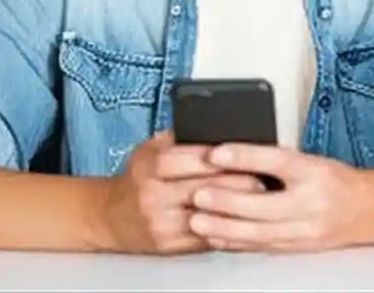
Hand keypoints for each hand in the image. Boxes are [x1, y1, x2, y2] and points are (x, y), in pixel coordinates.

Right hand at [97, 132, 264, 254]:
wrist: (111, 216)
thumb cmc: (137, 179)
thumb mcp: (149, 150)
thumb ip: (179, 138)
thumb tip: (217, 127)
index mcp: (149, 166)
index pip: (188, 158)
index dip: (218, 157)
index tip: (243, 154)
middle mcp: (153, 195)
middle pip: (204, 188)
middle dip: (238, 182)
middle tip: (262, 177)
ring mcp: (161, 223)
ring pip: (208, 215)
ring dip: (236, 208)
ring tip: (258, 199)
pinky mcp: (169, 246)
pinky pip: (204, 237)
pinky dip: (226, 227)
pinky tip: (241, 219)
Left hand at [186, 144, 372, 252]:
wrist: (366, 210)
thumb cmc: (334, 180)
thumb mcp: (311, 159)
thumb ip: (275, 160)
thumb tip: (231, 154)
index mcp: (313, 172)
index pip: (277, 161)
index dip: (245, 156)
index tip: (216, 152)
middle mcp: (310, 203)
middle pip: (263, 204)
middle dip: (226, 201)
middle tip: (198, 194)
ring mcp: (303, 229)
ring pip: (259, 232)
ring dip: (224, 227)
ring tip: (198, 220)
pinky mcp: (296, 247)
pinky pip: (261, 247)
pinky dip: (234, 242)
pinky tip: (215, 236)